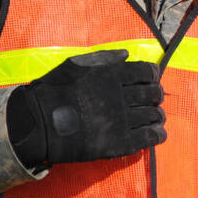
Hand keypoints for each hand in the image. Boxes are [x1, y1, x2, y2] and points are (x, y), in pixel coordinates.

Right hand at [6, 49, 165, 169]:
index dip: (153, 76)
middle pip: (153, 94)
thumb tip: (127, 54)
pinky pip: (149, 138)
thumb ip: (105, 57)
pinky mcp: (119, 142)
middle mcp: (122, 95)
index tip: (151, 80)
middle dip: (156, 96)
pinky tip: (157, 134)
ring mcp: (122, 120)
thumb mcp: (77, 63)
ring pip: (154, 116)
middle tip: (153, 101)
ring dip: (157, 116)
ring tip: (154, 118)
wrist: (40, 122)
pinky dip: (158, 135)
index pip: (148, 72)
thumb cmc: (55, 89)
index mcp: (114, 74)